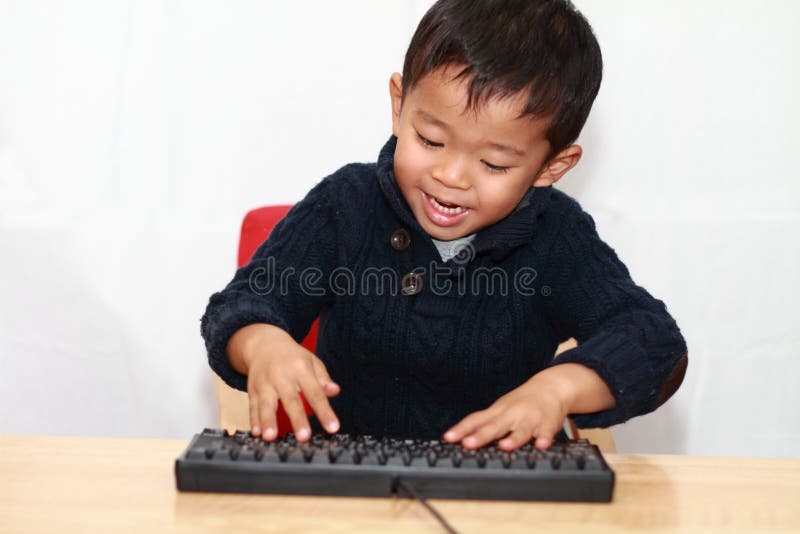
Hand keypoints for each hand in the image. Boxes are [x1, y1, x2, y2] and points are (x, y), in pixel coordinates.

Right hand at [228, 324, 340, 441]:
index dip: (325, 411)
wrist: (264, 344)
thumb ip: (323, 379)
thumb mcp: (311, 362)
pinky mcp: (253, 390)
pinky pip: (253, 407)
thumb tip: (335, 391)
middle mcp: (281, 376)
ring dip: (268, 421)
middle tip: (304, 437)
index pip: (315, 393)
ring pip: (267, 404)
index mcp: (300, 368)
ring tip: (270, 437)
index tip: (333, 428)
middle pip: (291, 400)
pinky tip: (256, 433)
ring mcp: (265, 383)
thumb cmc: (292, 357)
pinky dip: (254, 420)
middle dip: (297, 420)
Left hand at [443, 373, 568, 450]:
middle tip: (467, 444)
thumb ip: (483, 425)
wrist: (550, 387)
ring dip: (513, 439)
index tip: (448, 438)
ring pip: (521, 431)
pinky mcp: (547, 423)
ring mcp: (529, 419)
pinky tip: (542, 446)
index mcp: (497, 412)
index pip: (475, 420)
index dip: (461, 429)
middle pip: (494, 426)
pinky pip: (546, 433)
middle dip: (481, 436)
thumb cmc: (520, 403)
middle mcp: (511, 415)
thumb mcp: (499, 411)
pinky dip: (545, 439)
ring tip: (505, 446)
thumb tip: (461, 438)